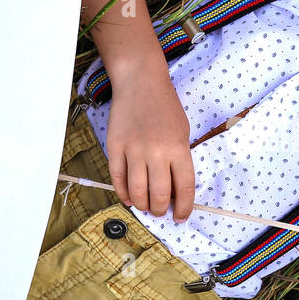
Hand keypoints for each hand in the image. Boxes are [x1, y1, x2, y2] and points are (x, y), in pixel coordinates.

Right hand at [105, 78, 195, 222]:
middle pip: (158, 195)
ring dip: (142, 205)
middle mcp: (156, 151)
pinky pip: (117, 178)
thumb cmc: (165, 107)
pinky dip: (123, 193)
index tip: (181, 216)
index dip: (184, 208)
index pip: (184, 189)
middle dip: (160, 210)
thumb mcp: (183, 133)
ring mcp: (133, 150)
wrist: (141, 82)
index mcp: (178, 148)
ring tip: (146, 206)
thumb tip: (174, 191)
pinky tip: (130, 198)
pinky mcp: (115, 147)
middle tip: (161, 211)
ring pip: (137, 191)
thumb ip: (180, 161)